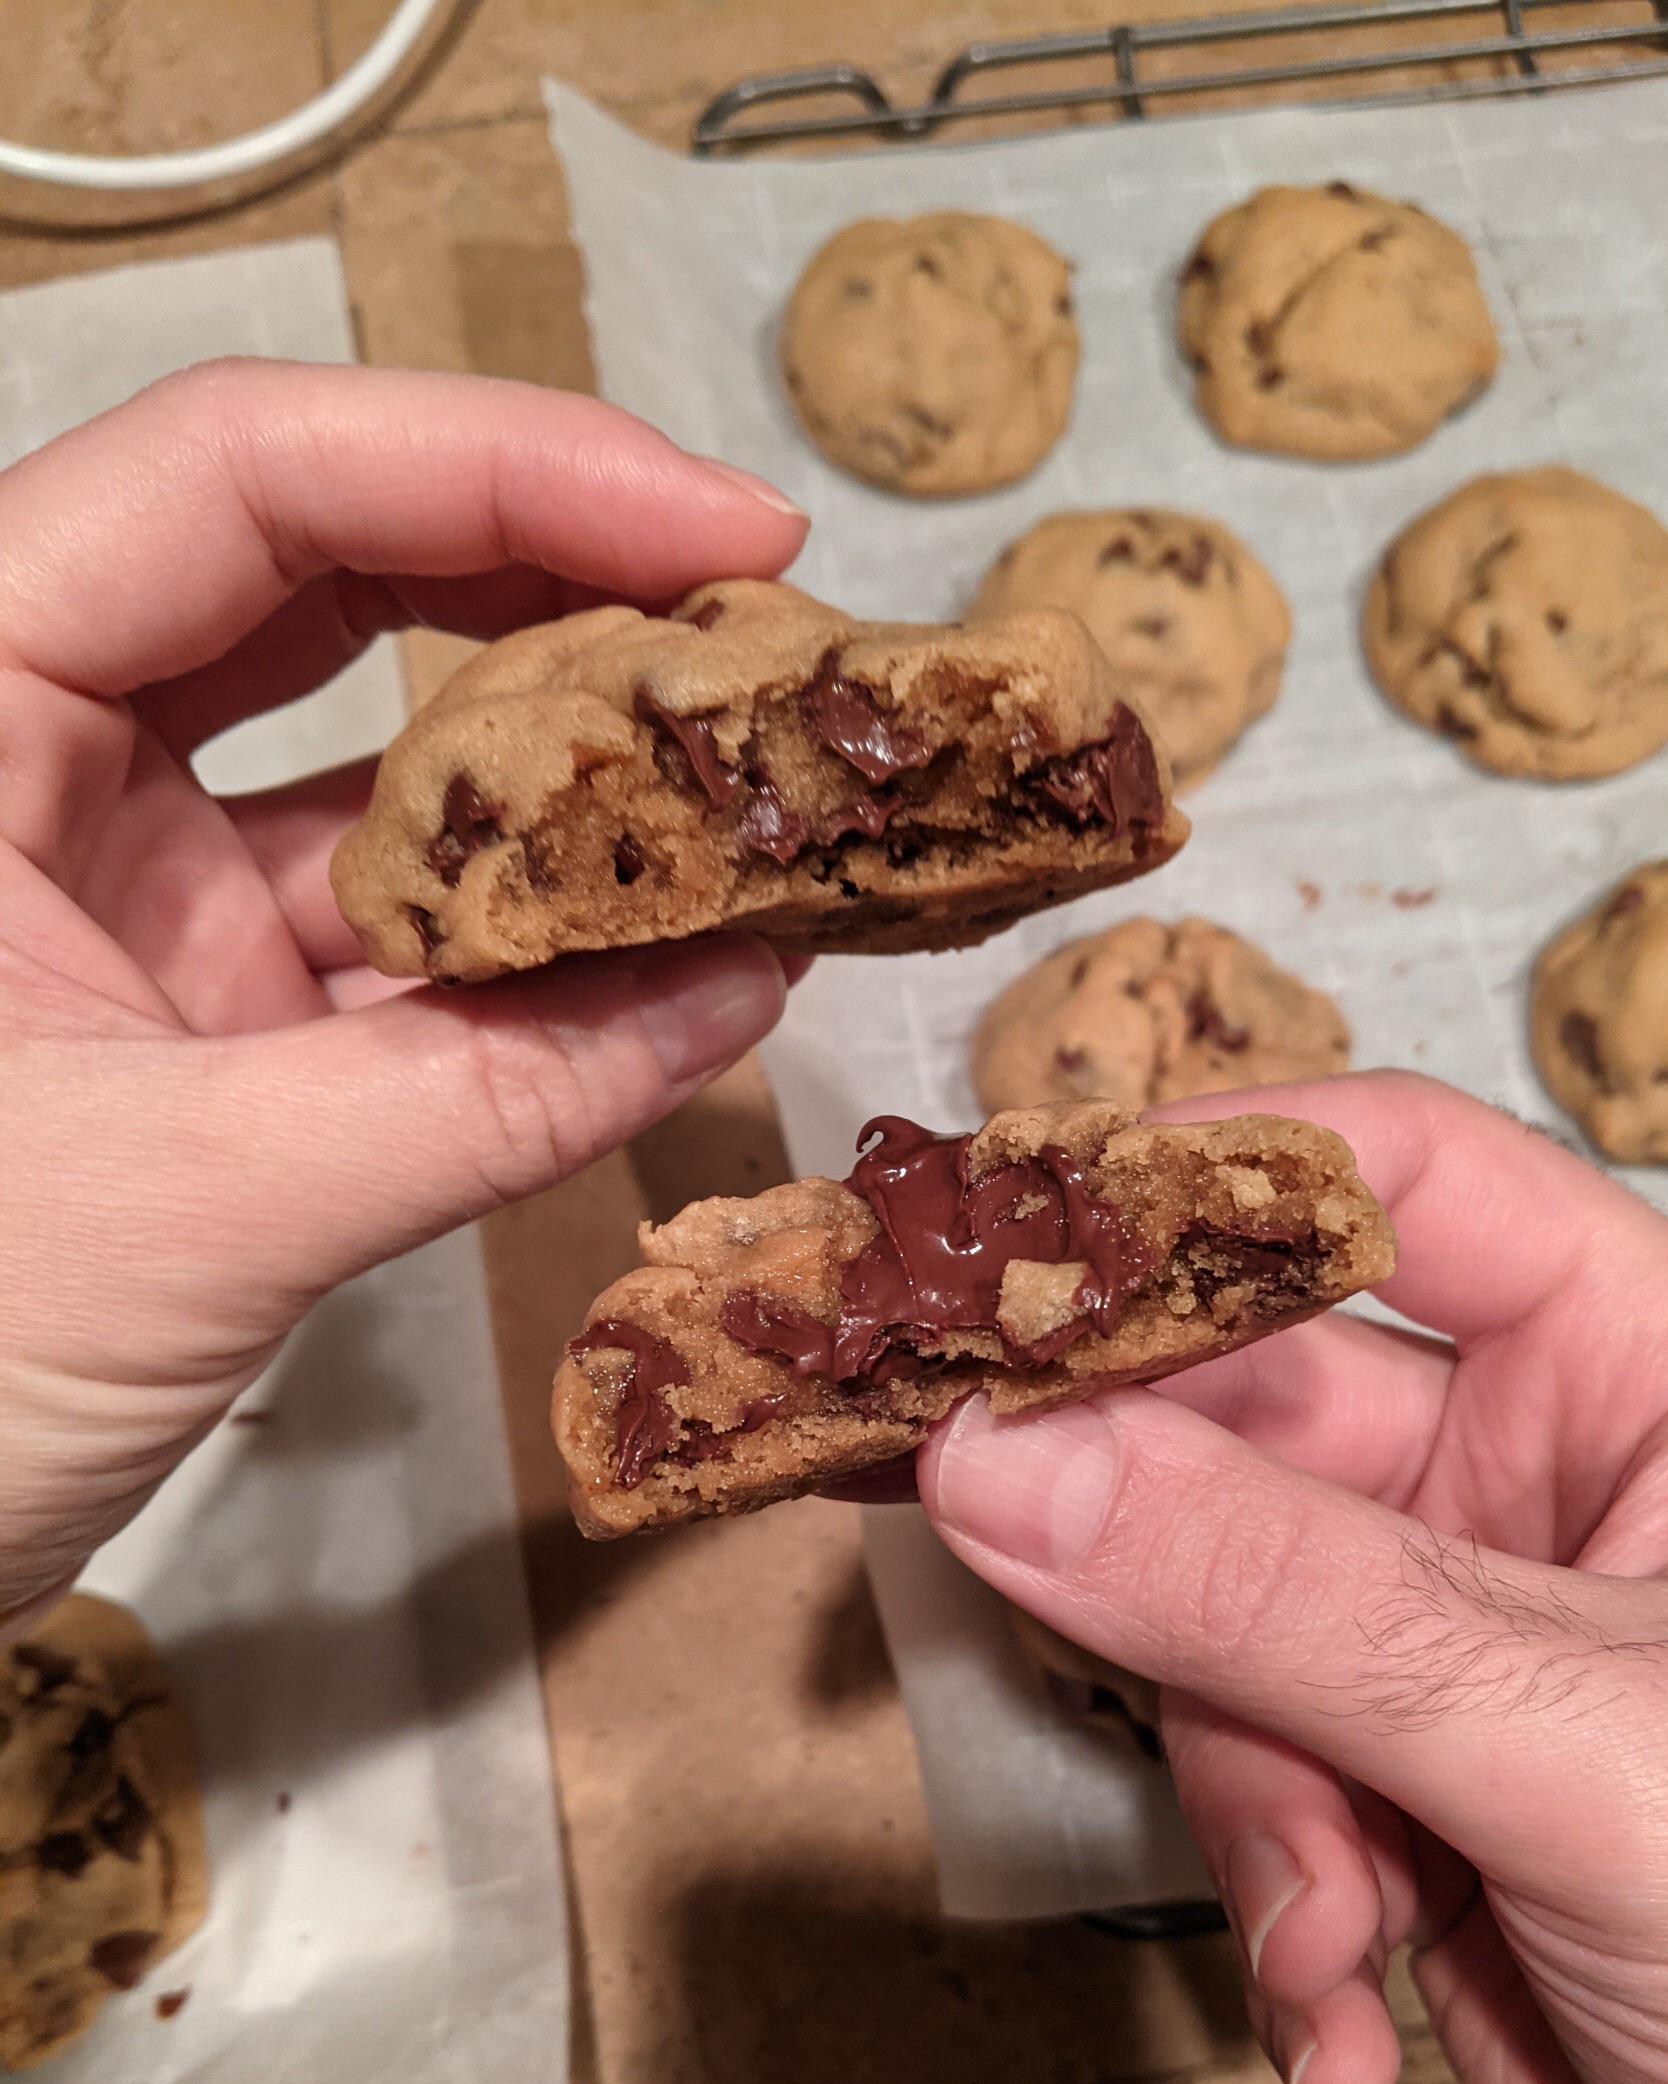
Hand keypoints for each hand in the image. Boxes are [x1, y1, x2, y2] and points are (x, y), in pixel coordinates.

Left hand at [0, 360, 805, 1629]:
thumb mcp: (191, 1210)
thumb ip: (483, 1095)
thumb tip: (745, 988)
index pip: (237, 479)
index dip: (498, 464)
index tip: (725, 533)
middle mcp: (25, 759)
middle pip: (317, 573)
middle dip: (553, 583)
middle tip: (771, 634)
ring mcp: (107, 894)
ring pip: (366, 768)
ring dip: (562, 782)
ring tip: (758, 789)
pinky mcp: (181, 1024)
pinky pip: (384, 947)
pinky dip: (528, 959)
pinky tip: (681, 967)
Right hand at [920, 1073, 1667, 2083]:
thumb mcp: (1597, 1747)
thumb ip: (1291, 1600)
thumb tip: (1005, 1460)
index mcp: (1654, 1373)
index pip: (1400, 1178)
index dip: (1203, 1176)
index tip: (1006, 1239)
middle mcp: (1545, 1484)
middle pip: (1254, 1419)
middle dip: (1157, 1548)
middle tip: (1014, 1577)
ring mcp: (1466, 1652)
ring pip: (1221, 1635)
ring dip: (1248, 1800)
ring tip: (1332, 1933)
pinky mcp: (1413, 1810)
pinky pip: (1254, 1801)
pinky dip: (1275, 1917)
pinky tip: (1344, 2029)